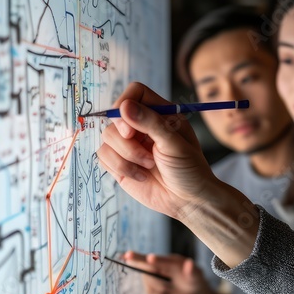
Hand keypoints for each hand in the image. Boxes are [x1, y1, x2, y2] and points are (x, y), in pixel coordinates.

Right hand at [97, 81, 259, 267]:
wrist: (188, 201)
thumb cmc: (190, 169)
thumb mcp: (175, 144)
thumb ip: (150, 123)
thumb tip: (124, 107)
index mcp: (160, 113)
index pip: (134, 92)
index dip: (126, 103)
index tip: (130, 125)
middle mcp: (142, 125)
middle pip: (114, 115)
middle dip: (126, 138)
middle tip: (146, 154)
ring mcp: (129, 143)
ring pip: (107, 136)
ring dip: (127, 156)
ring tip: (150, 167)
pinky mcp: (120, 161)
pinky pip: (103, 156)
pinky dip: (121, 168)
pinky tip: (141, 176)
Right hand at [124, 250, 205, 293]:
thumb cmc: (196, 281)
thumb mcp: (197, 277)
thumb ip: (193, 271)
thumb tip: (190, 263)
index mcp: (171, 261)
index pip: (162, 260)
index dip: (155, 260)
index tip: (150, 258)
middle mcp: (161, 265)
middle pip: (146, 263)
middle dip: (137, 260)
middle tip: (127, 255)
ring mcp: (155, 275)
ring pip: (148, 282)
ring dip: (159, 288)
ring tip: (171, 290)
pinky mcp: (152, 286)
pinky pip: (149, 292)